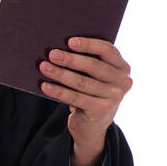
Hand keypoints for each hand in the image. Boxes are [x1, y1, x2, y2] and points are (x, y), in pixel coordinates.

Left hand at [38, 36, 132, 165]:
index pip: (108, 50)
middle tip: (51, 53)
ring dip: (60, 74)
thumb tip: (59, 48)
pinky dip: (58, 91)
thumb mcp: (94, 76)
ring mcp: (114, 97)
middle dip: (70, 59)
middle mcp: (123, 81)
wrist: (92, 124)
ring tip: (43, 67)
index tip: (69, 41)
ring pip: (82, 82)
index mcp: (122, 67)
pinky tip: (44, 85)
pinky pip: (76, 98)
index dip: (89, 44)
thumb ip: (86, 62)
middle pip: (94, 66)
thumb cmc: (89, 91)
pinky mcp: (101, 110)